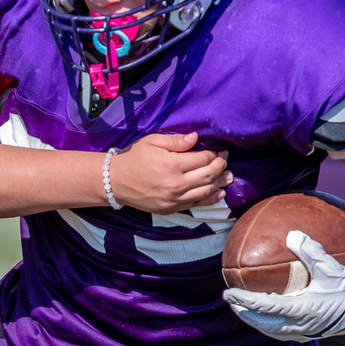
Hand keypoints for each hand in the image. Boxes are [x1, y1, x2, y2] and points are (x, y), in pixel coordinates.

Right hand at [110, 133, 230, 213]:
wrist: (116, 181)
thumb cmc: (134, 158)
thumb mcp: (153, 142)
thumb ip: (176, 141)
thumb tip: (196, 137)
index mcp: (172, 164)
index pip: (204, 159)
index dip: (215, 154)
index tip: (220, 150)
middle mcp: (176, 183)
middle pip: (209, 175)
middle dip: (221, 166)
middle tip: (225, 160)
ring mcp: (175, 198)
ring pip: (207, 191)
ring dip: (220, 182)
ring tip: (228, 175)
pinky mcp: (172, 208)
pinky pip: (197, 204)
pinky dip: (211, 198)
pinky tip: (219, 192)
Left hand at [223, 230, 344, 341]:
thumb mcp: (329, 265)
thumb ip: (309, 249)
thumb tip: (292, 234)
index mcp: (303, 309)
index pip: (265, 307)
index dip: (244, 301)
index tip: (228, 294)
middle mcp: (302, 325)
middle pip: (264, 324)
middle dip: (245, 313)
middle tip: (230, 300)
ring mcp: (307, 332)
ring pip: (273, 331)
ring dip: (256, 321)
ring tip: (243, 309)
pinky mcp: (313, 333)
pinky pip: (284, 332)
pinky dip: (270, 325)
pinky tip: (267, 316)